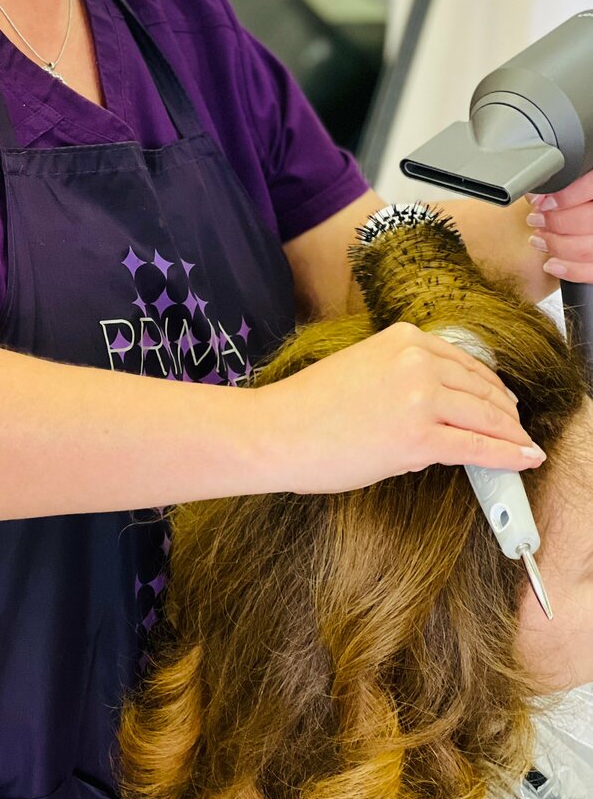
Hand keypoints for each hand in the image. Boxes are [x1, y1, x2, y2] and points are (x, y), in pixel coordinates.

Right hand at [259, 322, 544, 494]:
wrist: (273, 433)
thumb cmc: (304, 411)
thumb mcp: (362, 372)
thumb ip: (405, 381)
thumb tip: (439, 414)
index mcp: (403, 339)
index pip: (465, 363)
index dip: (490, 388)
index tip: (502, 403)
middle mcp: (418, 360)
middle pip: (482, 388)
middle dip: (505, 414)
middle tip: (518, 431)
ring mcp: (421, 397)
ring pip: (487, 417)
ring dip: (511, 435)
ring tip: (523, 447)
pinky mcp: (420, 436)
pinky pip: (479, 446)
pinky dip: (508, 454)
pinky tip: (525, 459)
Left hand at [526, 168, 592, 282]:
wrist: (590, 224)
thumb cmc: (583, 205)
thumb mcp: (583, 186)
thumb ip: (566, 186)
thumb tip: (536, 194)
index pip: (592, 187)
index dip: (567, 196)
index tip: (545, 202)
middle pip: (588, 220)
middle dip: (555, 222)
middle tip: (535, 220)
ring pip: (586, 249)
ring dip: (556, 245)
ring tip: (538, 239)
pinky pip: (591, 272)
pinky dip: (569, 271)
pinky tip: (551, 264)